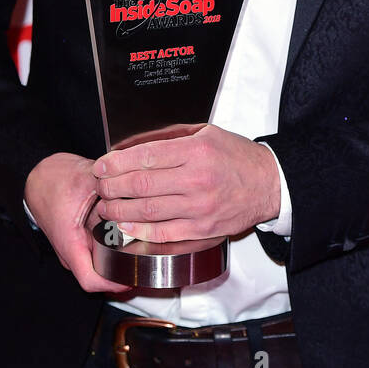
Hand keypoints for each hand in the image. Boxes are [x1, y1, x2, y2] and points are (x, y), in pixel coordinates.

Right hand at [23, 152, 134, 294]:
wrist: (38, 177)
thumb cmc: (52, 181)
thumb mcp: (83, 177)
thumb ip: (109, 186)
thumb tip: (134, 189)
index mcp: (69, 243)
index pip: (91, 280)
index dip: (114, 284)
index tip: (133, 277)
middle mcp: (72, 251)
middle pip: (101, 273)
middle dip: (124, 266)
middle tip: (146, 253)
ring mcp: (77, 247)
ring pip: (103, 261)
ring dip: (121, 253)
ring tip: (140, 239)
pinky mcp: (82, 240)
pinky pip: (101, 248)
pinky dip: (115, 241)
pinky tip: (128, 228)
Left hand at [92, 124, 280, 243]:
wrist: (268, 184)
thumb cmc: (237, 157)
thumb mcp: (207, 133)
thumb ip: (173, 138)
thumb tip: (134, 147)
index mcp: (196, 151)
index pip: (146, 157)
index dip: (117, 163)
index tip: (102, 165)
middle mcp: (196, 179)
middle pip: (141, 185)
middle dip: (112, 186)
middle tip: (99, 187)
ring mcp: (198, 208)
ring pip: (146, 211)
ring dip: (119, 211)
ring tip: (105, 207)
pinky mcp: (201, 230)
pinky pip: (162, 233)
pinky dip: (138, 231)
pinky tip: (125, 226)